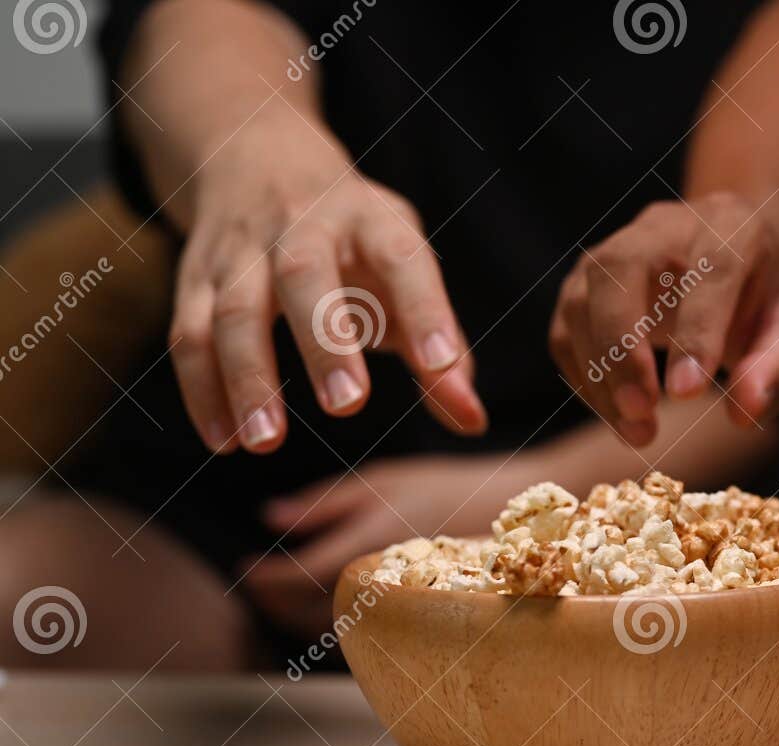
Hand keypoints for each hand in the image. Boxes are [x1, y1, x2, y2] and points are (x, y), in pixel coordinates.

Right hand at [170, 105, 485, 453]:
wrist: (256, 154)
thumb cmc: (356, 240)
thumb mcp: (406, 272)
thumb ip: (442, 351)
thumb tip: (473, 420)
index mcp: (372, 221)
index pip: (403, 259)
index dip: (425, 310)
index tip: (440, 363)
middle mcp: (303, 224)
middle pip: (305, 276)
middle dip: (326, 342)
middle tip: (349, 405)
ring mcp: (241, 249)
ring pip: (234, 310)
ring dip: (247, 377)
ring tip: (266, 441)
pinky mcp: (195, 276)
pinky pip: (189, 334)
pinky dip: (202, 389)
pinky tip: (225, 441)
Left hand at [241, 455, 515, 636]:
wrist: (512, 513)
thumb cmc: (447, 486)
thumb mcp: (381, 479)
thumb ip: (322, 504)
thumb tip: (268, 519)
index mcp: (368, 543)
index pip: (297, 577)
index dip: (263, 579)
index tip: (243, 570)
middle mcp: (382, 583)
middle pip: (307, 613)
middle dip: (274, 603)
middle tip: (257, 586)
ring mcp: (402, 608)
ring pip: (333, 631)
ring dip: (299, 618)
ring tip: (286, 597)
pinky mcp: (418, 622)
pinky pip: (363, 637)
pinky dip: (335, 626)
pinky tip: (329, 606)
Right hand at [549, 193, 778, 445]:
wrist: (734, 249)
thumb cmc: (767, 296)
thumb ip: (776, 368)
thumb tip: (745, 411)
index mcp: (732, 227)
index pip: (710, 269)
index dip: (696, 331)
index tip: (685, 395)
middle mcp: (664, 226)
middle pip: (621, 267)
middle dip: (622, 345)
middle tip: (641, 412)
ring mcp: (614, 248)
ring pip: (583, 299)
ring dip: (601, 373)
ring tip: (637, 430)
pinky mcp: (584, 282)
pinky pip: (567, 330)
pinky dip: (586, 379)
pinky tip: (619, 415)